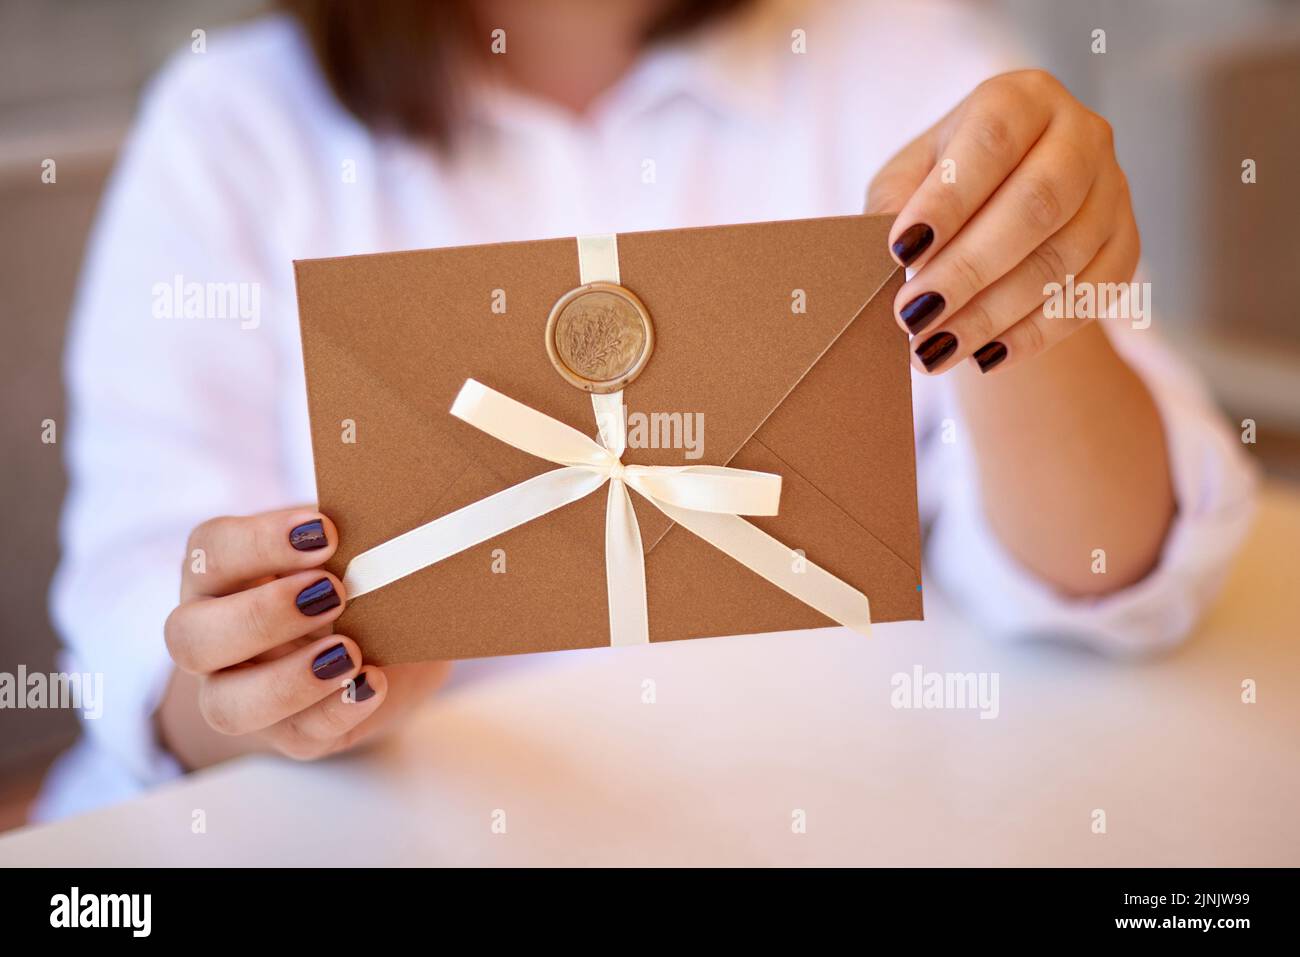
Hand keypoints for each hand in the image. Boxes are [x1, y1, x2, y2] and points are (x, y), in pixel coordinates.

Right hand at [161, 507, 448, 764]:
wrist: (391, 647)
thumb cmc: (360, 580)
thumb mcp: (360, 551)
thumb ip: (359, 539)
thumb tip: (393, 531)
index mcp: (221, 572)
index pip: (210, 550)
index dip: (259, 541)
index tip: (325, 530)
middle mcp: (211, 634)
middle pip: (189, 635)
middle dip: (262, 614)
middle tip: (333, 592)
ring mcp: (240, 692)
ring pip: (225, 705)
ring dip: (288, 679)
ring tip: (351, 652)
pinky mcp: (287, 733)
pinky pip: (295, 736)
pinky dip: (335, 711)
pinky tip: (371, 683)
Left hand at [866, 69, 1138, 374]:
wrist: (999, 212)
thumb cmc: (939, 190)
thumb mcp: (905, 182)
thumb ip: (893, 209)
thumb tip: (884, 261)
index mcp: (1021, 98)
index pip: (992, 139)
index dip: (949, 198)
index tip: (899, 250)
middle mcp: (1080, 133)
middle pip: (1036, 204)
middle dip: (968, 269)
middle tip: (912, 316)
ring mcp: (1112, 189)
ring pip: (1062, 260)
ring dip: (992, 313)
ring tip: (934, 349)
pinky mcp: (1125, 245)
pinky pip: (1088, 299)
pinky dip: (1033, 335)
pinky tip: (984, 357)